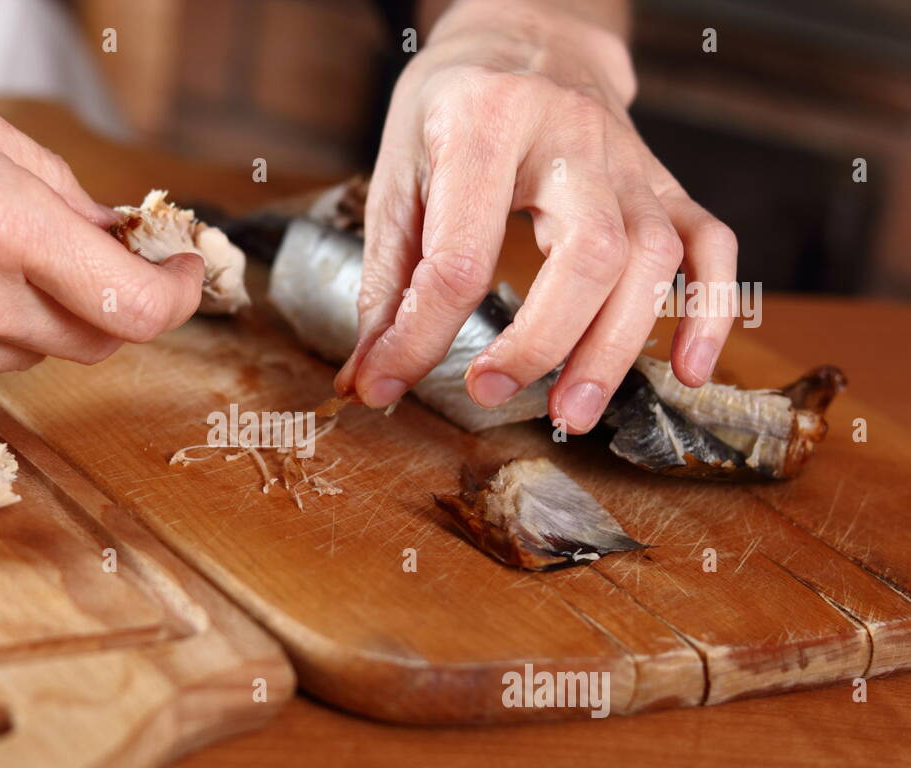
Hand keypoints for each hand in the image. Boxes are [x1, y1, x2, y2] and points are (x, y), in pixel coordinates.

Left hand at [336, 0, 738, 432]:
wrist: (526, 35)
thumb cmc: (453, 108)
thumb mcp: (397, 176)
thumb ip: (387, 282)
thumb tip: (371, 378)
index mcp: (484, 124)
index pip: (461, 256)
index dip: (422, 336)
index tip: (390, 383)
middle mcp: (570, 137)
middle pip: (588, 255)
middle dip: (542, 343)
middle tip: (493, 395)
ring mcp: (629, 159)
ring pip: (653, 258)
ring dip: (617, 348)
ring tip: (572, 414)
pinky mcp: (663, 181)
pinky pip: (712, 244)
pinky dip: (711, 310)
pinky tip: (689, 369)